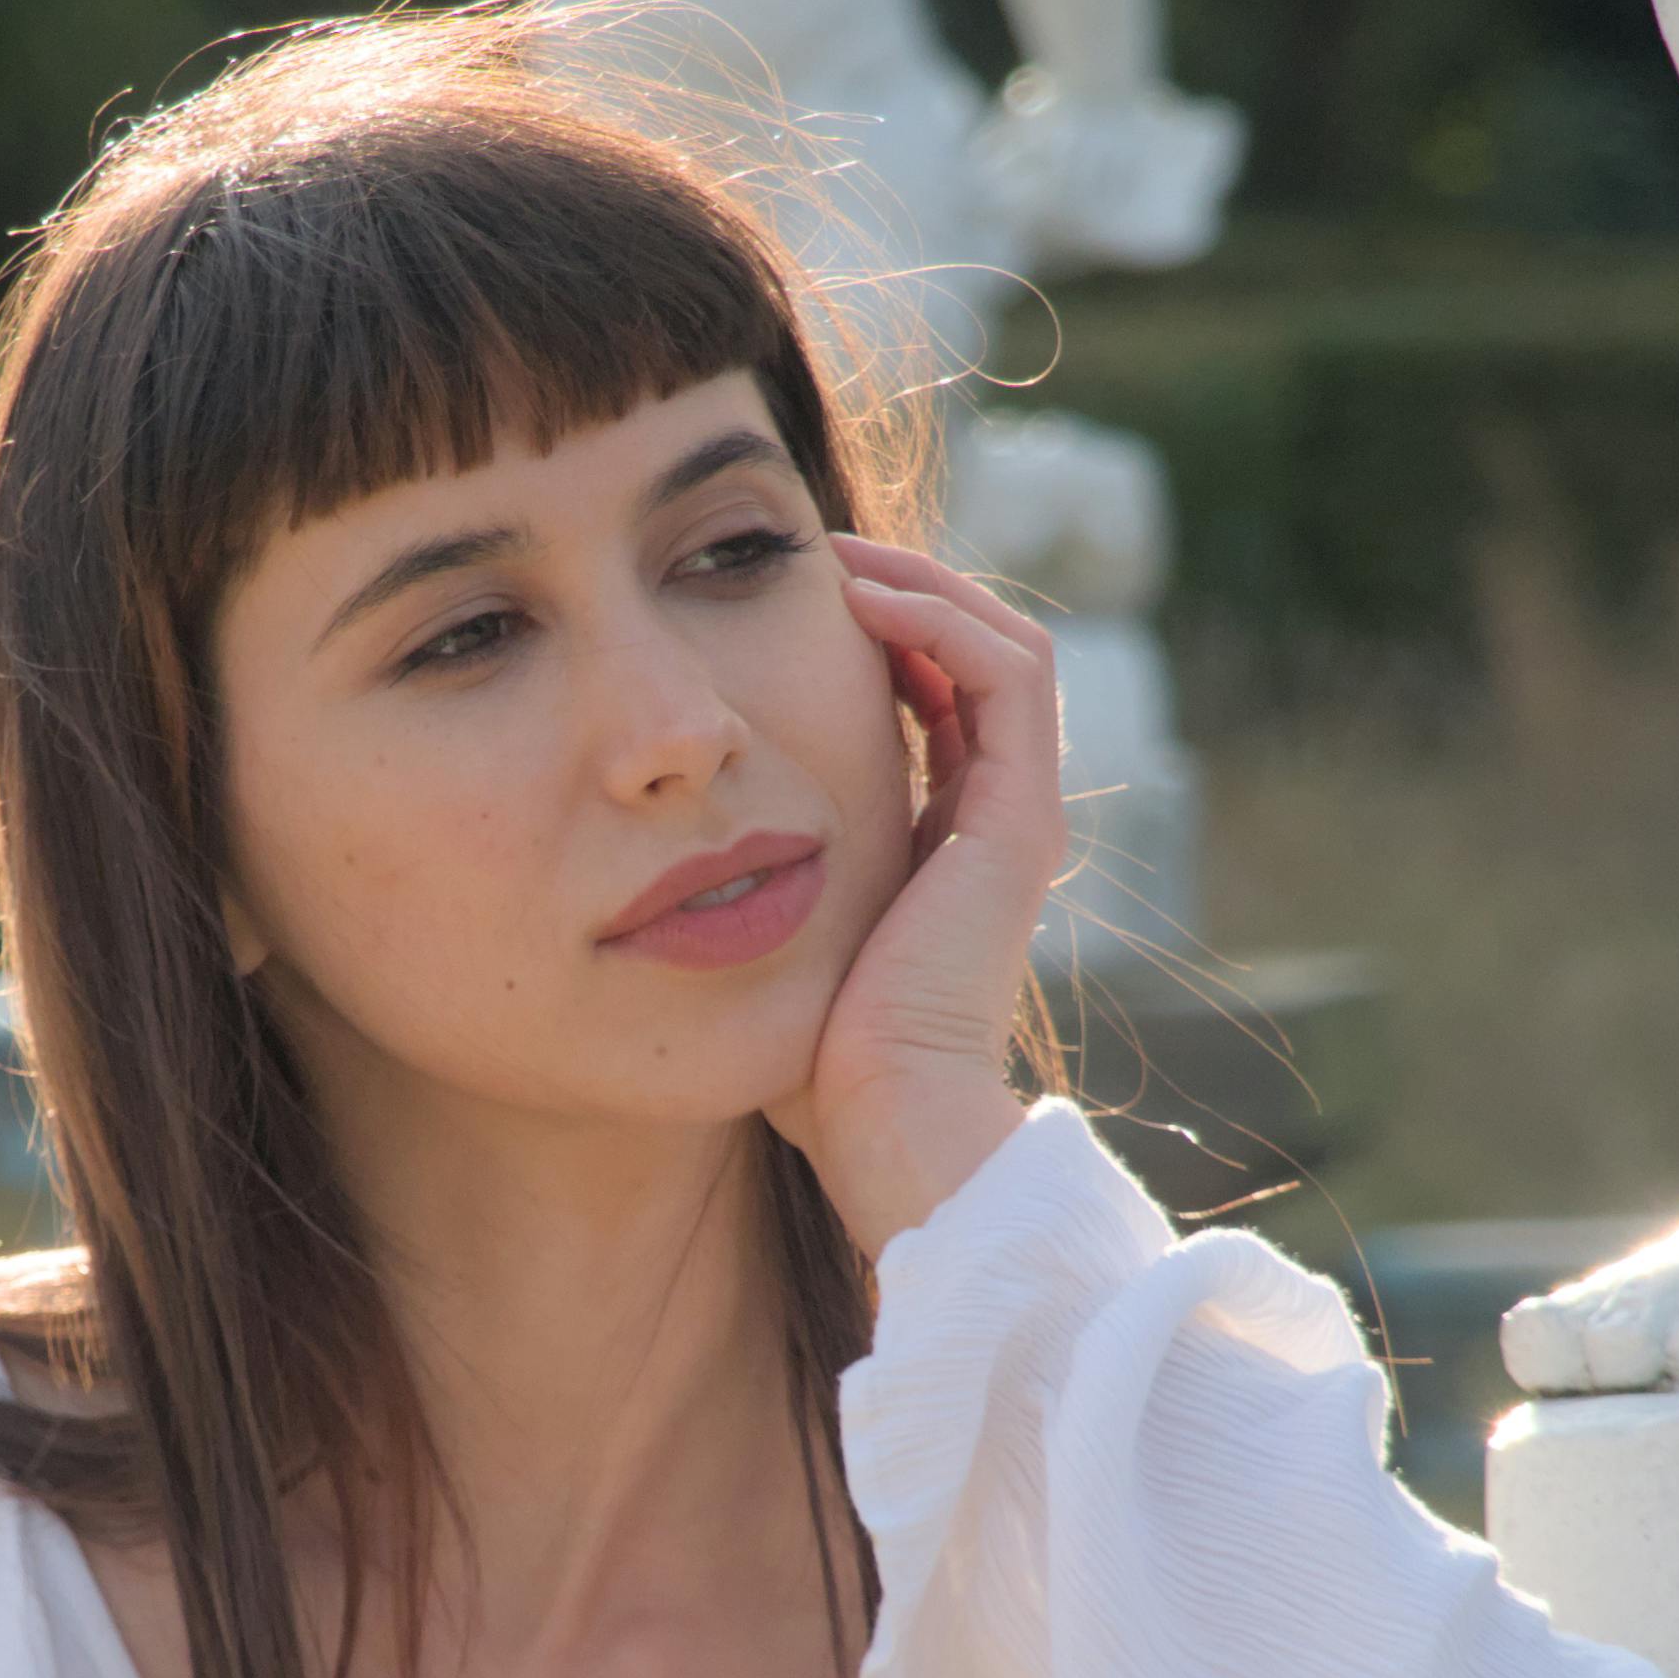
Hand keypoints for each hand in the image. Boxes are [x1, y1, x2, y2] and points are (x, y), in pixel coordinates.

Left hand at [770, 538, 1064, 1253]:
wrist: (884, 1125)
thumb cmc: (808, 1066)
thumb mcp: (765, 943)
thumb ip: (741, 886)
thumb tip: (656, 847)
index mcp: (937, 853)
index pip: (930, 706)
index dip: (871, 640)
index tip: (781, 602)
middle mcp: (990, 826)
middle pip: (969, 663)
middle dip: (898, 594)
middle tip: (812, 552)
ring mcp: (1015, 820)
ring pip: (999, 648)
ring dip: (921, 586)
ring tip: (834, 555)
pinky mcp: (1021, 820)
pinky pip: (1007, 673)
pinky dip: (943, 619)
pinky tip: (860, 598)